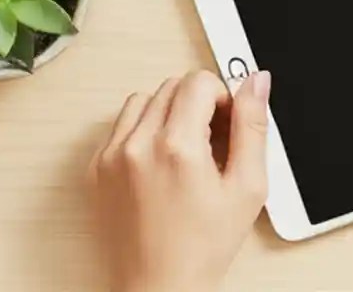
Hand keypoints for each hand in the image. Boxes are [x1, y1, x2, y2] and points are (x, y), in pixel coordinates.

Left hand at [90, 70, 270, 291]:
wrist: (159, 288)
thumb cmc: (202, 248)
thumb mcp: (247, 187)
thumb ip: (253, 126)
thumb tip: (256, 82)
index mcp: (178, 146)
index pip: (198, 81)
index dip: (222, 95)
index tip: (227, 121)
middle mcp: (138, 145)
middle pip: (171, 86)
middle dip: (197, 102)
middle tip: (212, 140)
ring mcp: (112, 156)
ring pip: (144, 100)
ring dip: (168, 112)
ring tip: (185, 149)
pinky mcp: (97, 169)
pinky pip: (121, 125)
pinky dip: (143, 130)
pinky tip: (160, 160)